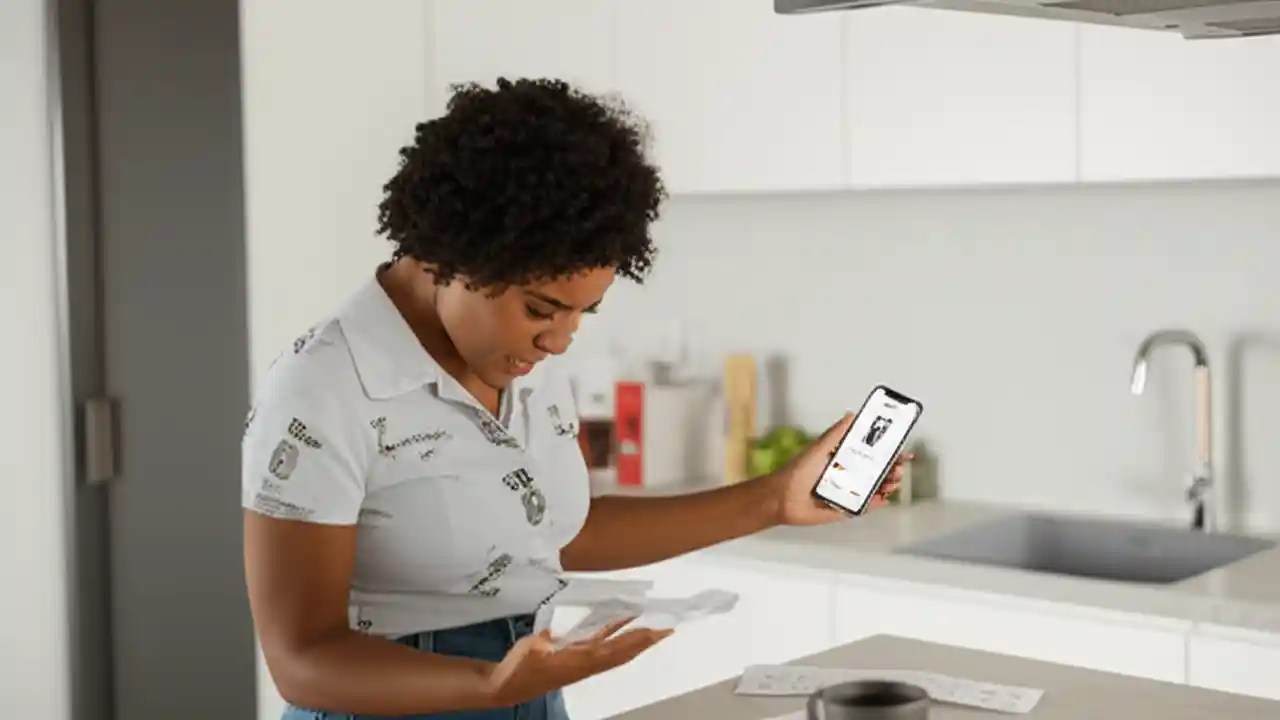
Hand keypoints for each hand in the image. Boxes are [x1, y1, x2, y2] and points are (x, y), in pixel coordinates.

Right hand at [485, 618, 671, 706]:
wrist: (509, 685)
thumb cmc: (520, 667)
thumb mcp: (531, 650)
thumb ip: (546, 642)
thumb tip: (554, 636)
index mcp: (581, 660)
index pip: (616, 648)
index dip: (637, 640)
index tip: (656, 630)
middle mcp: (588, 663)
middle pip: (624, 651)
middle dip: (645, 641)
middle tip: (667, 628)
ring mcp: (584, 662)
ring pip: (617, 650)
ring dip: (635, 640)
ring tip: (652, 627)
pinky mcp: (577, 659)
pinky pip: (604, 646)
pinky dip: (616, 635)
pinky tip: (622, 624)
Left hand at [765, 412, 911, 526]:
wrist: (782, 497)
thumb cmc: (797, 471)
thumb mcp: (819, 448)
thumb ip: (836, 433)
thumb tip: (852, 415)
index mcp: (844, 460)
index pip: (872, 455)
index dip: (888, 453)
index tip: (901, 449)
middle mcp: (848, 476)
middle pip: (877, 473)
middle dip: (892, 470)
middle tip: (899, 468)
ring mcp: (848, 493)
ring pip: (874, 489)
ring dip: (887, 485)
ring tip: (892, 481)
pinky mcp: (845, 509)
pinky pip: (864, 507)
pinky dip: (875, 504)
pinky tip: (882, 499)